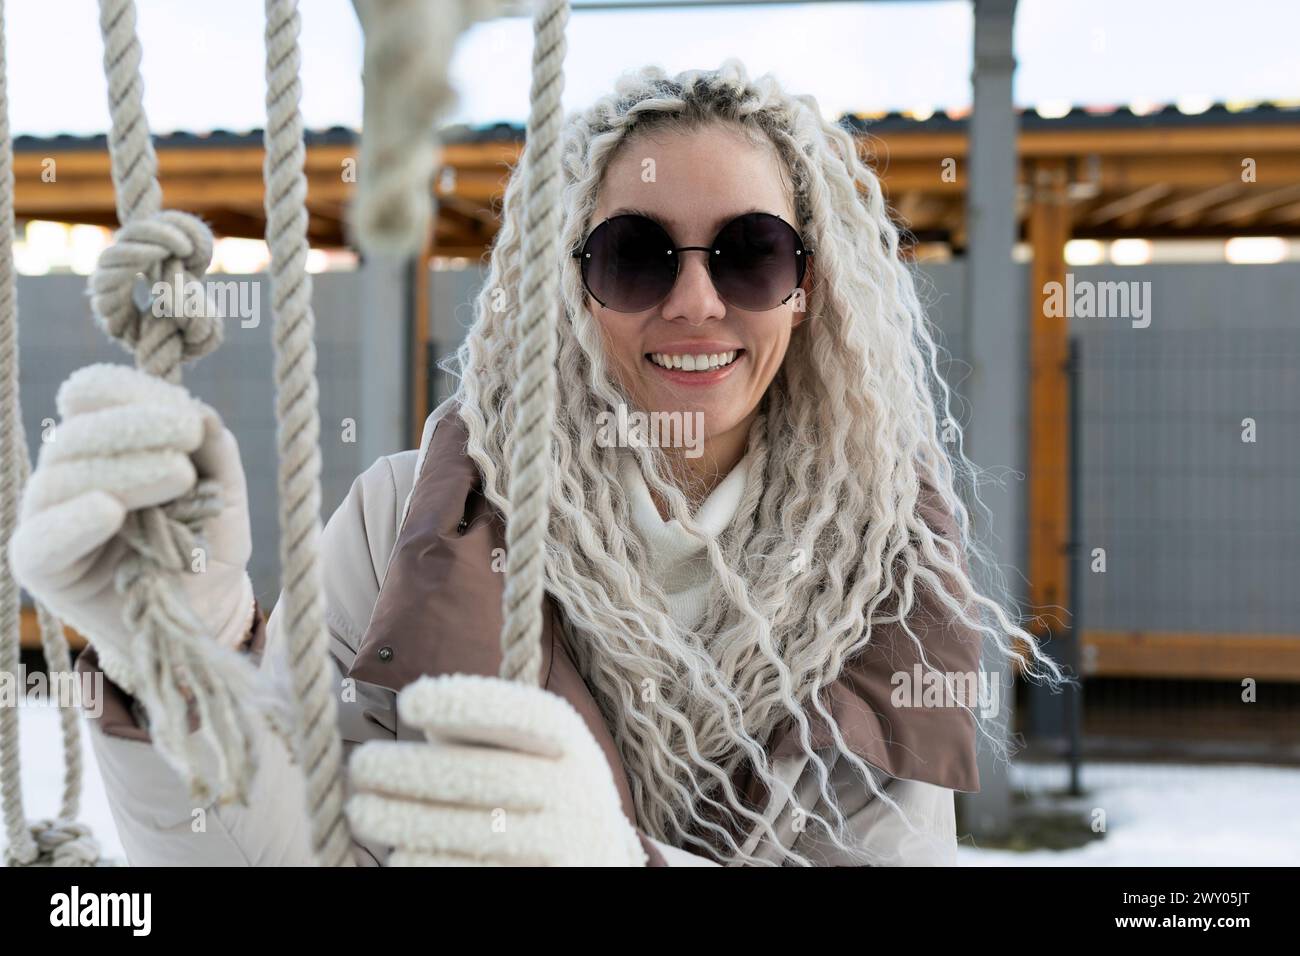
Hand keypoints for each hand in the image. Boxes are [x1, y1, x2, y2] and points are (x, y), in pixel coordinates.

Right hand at [7, 363, 255, 693]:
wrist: (204, 612)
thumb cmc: (208, 541)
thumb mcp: (226, 490)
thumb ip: (215, 450)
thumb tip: (200, 413)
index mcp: (104, 442)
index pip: (93, 395)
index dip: (134, 393)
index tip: (190, 412)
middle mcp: (67, 472)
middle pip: (78, 433)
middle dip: (137, 427)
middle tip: (189, 435)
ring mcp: (48, 516)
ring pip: (63, 478)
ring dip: (124, 470)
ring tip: (179, 475)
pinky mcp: (40, 565)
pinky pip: (42, 539)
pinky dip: (74, 522)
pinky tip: (109, 511)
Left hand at [346, 673, 647, 865]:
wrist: (588, 850)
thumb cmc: (528, 781)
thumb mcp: (518, 745)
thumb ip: (474, 726)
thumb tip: (415, 704)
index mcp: (567, 742)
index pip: (523, 715)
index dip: (468, 706)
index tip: (408, 701)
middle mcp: (576, 790)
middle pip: (489, 778)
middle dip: (417, 770)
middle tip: (361, 764)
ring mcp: (565, 842)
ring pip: (480, 834)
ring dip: (411, 822)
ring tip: (362, 812)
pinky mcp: (544, 880)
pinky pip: (477, 873)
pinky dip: (432, 863)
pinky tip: (399, 855)